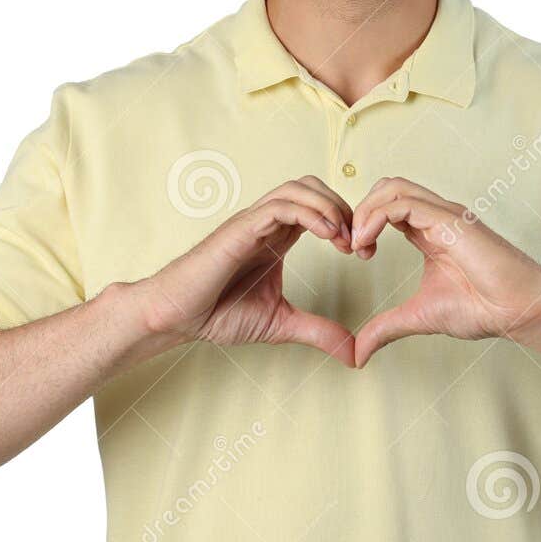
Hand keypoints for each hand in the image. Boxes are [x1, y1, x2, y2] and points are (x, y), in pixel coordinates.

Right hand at [139, 176, 356, 365]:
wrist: (176, 317)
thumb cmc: (217, 313)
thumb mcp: (282, 323)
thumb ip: (318, 332)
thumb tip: (354, 354)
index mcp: (277, 238)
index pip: (319, 207)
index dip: (348, 221)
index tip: (364, 252)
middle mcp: (266, 223)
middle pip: (312, 187)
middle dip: (343, 206)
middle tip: (360, 243)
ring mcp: (252, 223)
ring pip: (297, 189)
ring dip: (330, 206)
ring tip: (345, 239)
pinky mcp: (240, 229)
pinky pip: (279, 206)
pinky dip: (309, 213)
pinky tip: (327, 234)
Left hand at [348, 177, 540, 366]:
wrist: (518, 310)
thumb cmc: (483, 308)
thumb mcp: (419, 316)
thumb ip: (386, 328)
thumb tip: (358, 353)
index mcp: (430, 231)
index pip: (387, 207)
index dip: (363, 223)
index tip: (355, 254)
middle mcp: (437, 216)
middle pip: (386, 187)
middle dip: (359, 210)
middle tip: (352, 246)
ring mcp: (444, 214)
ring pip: (392, 187)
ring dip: (365, 211)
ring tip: (358, 244)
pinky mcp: (450, 220)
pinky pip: (404, 203)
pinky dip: (376, 217)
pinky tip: (368, 243)